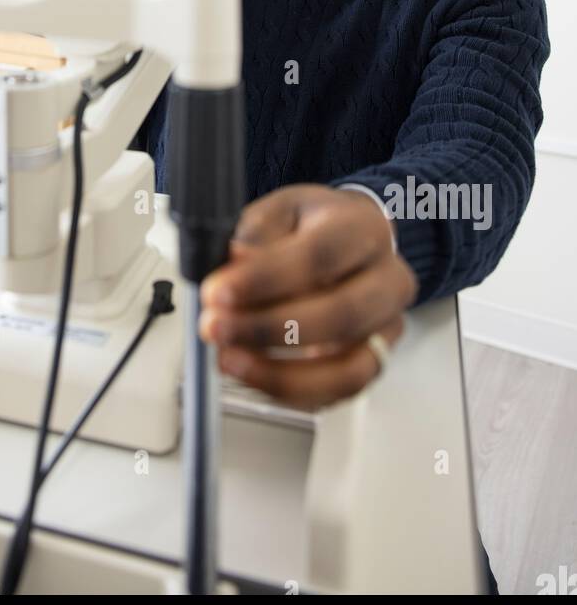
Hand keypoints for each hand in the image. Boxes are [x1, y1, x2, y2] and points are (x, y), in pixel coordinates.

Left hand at [199, 184, 417, 410]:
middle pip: (341, 315)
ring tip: (229, 359)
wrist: (341, 242)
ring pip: (347, 367)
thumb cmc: (308, 228)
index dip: (265, 278)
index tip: (218, 292)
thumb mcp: (277, 213)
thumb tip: (235, 267)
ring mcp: (387, 326)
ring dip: (279, 372)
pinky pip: (339, 392)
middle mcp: (389, 278)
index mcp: (364, 228)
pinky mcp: (375, 361)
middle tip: (216, 327)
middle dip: (269, 329)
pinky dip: (291, 390)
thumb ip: (255, 238)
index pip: (319, 256)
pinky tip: (252, 374)